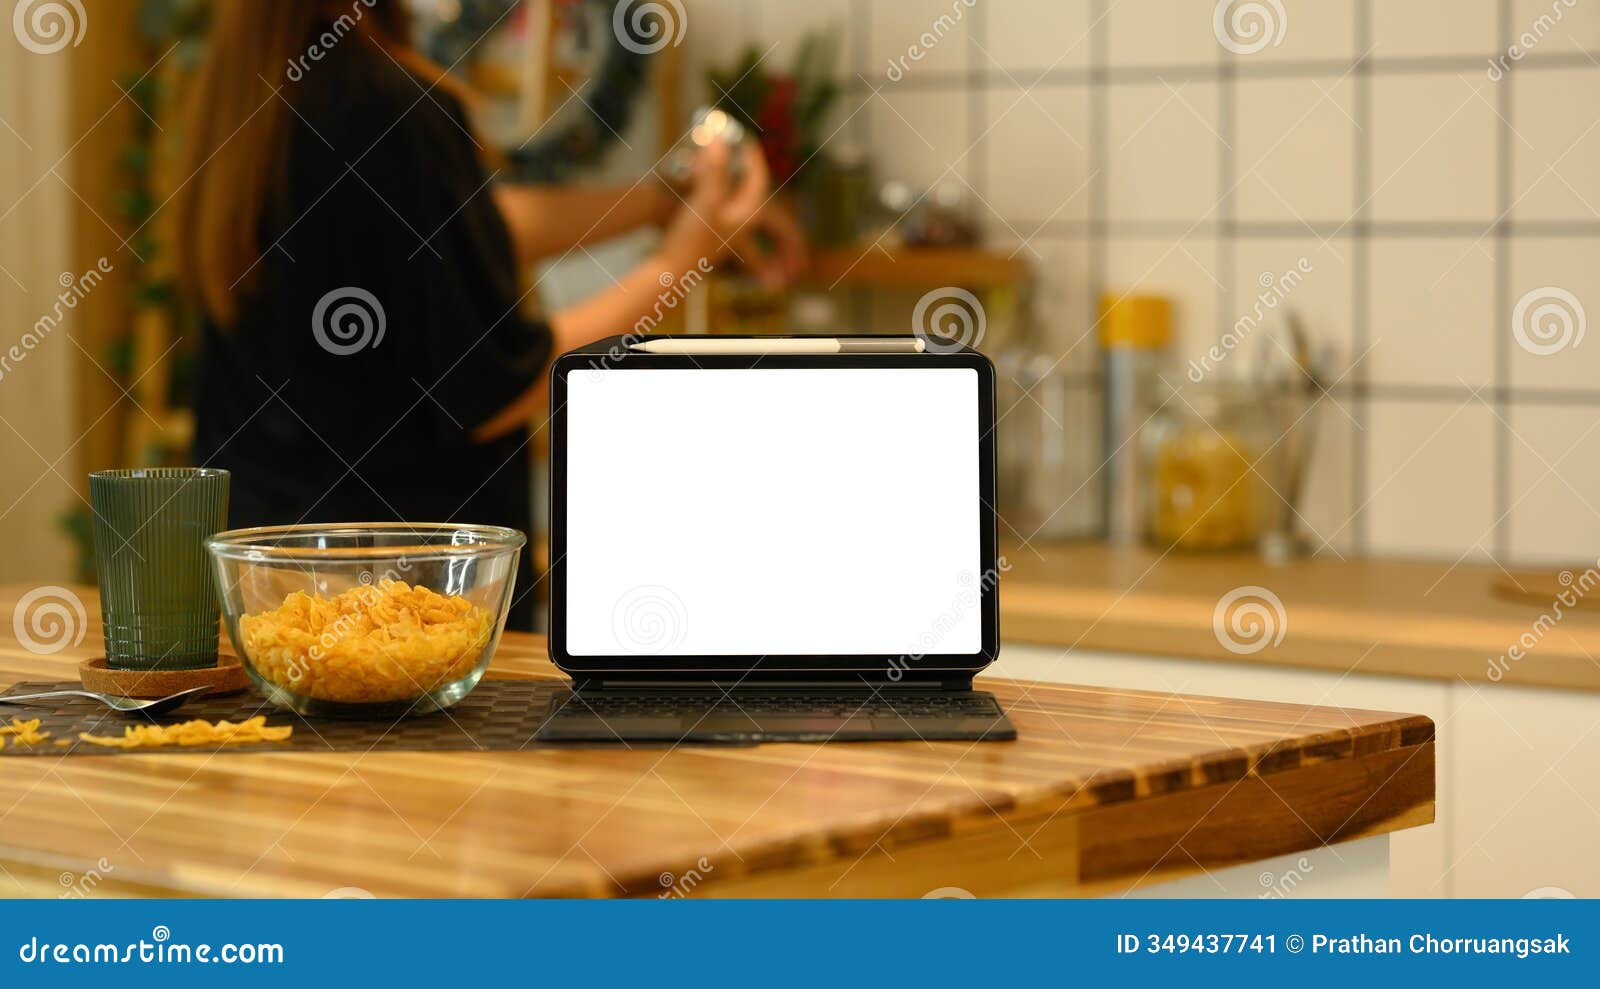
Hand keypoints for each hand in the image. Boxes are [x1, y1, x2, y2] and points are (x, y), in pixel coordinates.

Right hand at [657, 141, 806, 286]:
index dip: (751, 155)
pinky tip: (698, 176)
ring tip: (712, 155)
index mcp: (747, 213)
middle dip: (738, 162)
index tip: (744, 137)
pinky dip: (711, 182)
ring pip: (730, 190)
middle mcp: (739, 220)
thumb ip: (716, 168)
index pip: (757, 178)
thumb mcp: (707, 199)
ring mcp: (724, 225)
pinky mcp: (709, 229)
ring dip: (723, 171)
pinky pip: (716, 198)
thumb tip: (719, 138)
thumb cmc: (692, 238)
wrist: (670, 269)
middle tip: (729, 144)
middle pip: (746, 183)